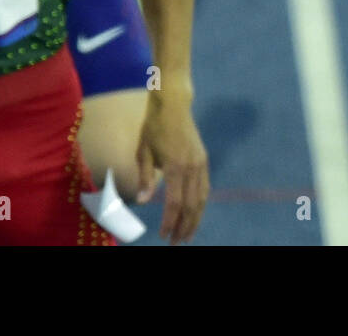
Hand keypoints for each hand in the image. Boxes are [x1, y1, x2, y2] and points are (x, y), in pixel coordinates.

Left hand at [135, 92, 209, 243]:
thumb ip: (145, 178)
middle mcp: (192, 167)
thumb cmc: (153, 128)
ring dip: (195, 218)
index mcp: (176, 166)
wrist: (174, 105)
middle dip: (185, 226)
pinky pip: (205, 187)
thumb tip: (143, 202)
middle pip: (192, 205)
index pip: (174, 203)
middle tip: (177, 242)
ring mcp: (201, 163)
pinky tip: (194, 213)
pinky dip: (200, 204)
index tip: (163, 236)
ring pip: (202, 198)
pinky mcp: (203, 160)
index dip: (169, 222)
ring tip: (187, 233)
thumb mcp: (143, 153)